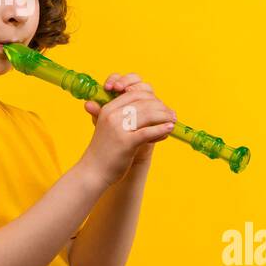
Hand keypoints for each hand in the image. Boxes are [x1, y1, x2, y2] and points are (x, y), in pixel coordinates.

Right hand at [80, 72, 175, 186]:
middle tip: (172, 114)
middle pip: (144, 103)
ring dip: (164, 116)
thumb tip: (150, 109)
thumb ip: (125, 117)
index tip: (161, 105)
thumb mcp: (110, 128)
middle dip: (161, 107)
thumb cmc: (105, 150)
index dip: (151, 98)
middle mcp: (112, 116)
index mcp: (108, 109)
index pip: (134, 94)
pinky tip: (169, 129)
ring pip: (148, 115)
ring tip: (173, 120)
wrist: (93, 171)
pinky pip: (148, 132)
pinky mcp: (125, 142)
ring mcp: (118, 128)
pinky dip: (161, 129)